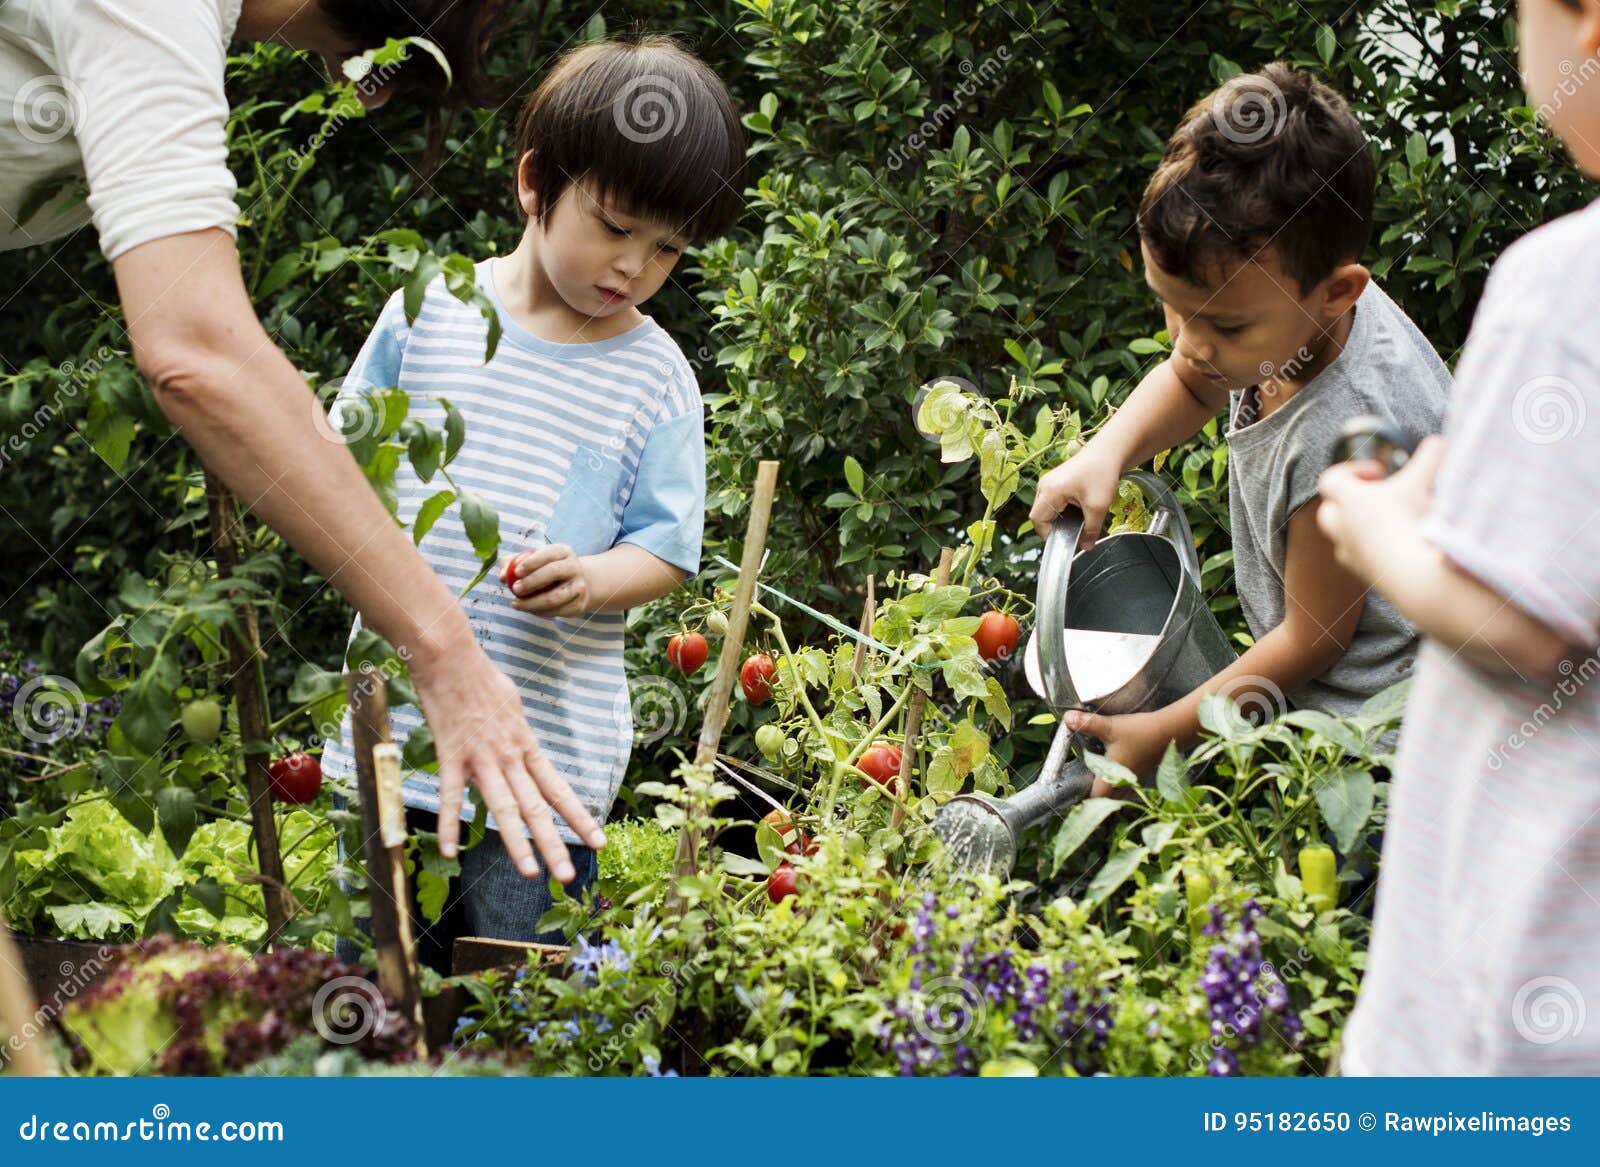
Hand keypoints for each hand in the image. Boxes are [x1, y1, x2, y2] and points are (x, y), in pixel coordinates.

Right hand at [407, 626, 605, 876]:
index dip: (579, 818)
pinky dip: (450, 824)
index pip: (559, 790)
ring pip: (505, 808)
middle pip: (538, 808)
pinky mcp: (452, 756)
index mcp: (527, 748)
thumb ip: (518, 737)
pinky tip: (450, 851)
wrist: (452, 659)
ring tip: (532, 873)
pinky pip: (451, 795)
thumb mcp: (514, 707)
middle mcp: (511, 758)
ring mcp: (482, 759)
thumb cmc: (483, 680)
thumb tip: (522, 750)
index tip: (598, 841)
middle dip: (555, 844)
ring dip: (517, 844)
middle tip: (569, 877)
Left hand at [507, 544, 590, 616]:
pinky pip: (556, 611)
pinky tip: (528, 609)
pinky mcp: (578, 605)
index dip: (531, 562)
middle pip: (554, 572)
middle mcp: (574, 567)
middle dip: (532, 582)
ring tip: (516, 604)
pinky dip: (539, 612)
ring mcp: (579, 587)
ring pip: (554, 597)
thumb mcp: (531, 561)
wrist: (575, 585)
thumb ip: (512, 564)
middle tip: (514, 589)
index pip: (548, 554)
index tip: (516, 572)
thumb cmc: (545, 570)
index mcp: (563, 551)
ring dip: (532, 603)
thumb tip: (502, 576)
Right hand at [1029, 448, 1121, 544]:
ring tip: (1082, 517)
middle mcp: (1045, 485)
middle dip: (1058, 526)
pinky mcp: (1058, 481)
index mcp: (1049, 490)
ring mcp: (1050, 482)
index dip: (1048, 534)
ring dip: (1063, 518)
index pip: (1037, 520)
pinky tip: (1082, 508)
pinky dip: (1066, 509)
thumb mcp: (1098, 507)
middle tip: (1076, 531)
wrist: (1110, 450)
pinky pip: (1055, 502)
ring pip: (1049, 509)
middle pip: (1042, 515)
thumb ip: (1091, 530)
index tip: (1066, 540)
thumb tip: (1086, 548)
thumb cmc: (1102, 473)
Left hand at [1063, 707, 1173, 795]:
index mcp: (1113, 777)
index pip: (1095, 799)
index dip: (1083, 798)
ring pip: (1118, 791)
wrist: (1172, 730)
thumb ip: (1088, 724)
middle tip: (1082, 782)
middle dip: (1094, 794)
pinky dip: (1119, 779)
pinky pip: (1128, 783)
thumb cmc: (1141, 732)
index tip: (1073, 792)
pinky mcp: (1143, 770)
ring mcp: (1135, 778)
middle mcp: (1125, 782)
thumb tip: (1067, 718)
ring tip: (1095, 775)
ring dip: (1108, 786)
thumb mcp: (1110, 727)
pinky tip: (1114, 765)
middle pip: (1106, 798)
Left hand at [1317, 435, 1444, 584]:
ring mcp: (1350, 554)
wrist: (1414, 576)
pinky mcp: (1364, 575)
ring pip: (1341, 537)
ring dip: (1359, 527)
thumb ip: (1431, 456)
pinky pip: (1358, 559)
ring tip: (1391, 523)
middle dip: (1349, 501)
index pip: (1330, 479)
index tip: (1380, 472)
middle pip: (1329, 510)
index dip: (1352, 470)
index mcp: (1348, 501)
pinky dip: (1371, 550)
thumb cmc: (1412, 523)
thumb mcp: (1424, 482)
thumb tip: (1439, 442)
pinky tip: (1399, 548)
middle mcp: (1341, 528)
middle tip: (1380, 498)